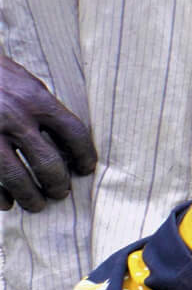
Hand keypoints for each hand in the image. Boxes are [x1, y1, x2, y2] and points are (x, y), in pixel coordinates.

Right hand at [0, 53, 96, 211]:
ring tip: (36, 204)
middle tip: (60, 193)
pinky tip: (5, 203)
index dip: (84, 156)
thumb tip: (66, 144)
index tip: (85, 169)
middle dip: (57, 184)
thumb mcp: (27, 84)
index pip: (74, 134)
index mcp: (37, 100)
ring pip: (17, 178)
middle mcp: (16, 118)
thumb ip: (45, 110)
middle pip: (49, 163)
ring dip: (30, 197)